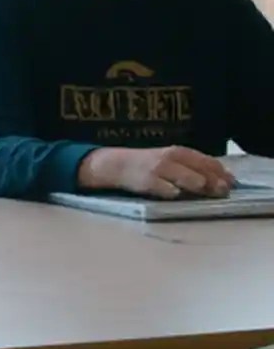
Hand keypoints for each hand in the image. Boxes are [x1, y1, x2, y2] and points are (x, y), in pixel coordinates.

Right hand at [81, 146, 234, 198]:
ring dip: (200, 188)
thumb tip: (223, 179)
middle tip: (221, 193)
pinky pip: (170, 192)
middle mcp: (171, 158)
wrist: (117, 165)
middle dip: (216, 183)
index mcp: (179, 152)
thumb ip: (193, 167)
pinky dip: (176, 194)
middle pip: (203, 172)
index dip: (223, 173)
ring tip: (202, 193)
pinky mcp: (149, 183)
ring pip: (191, 181)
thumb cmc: (149, 165)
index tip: (231, 184)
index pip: (208, 161)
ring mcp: (160, 170)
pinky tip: (177, 196)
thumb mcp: (171, 160)